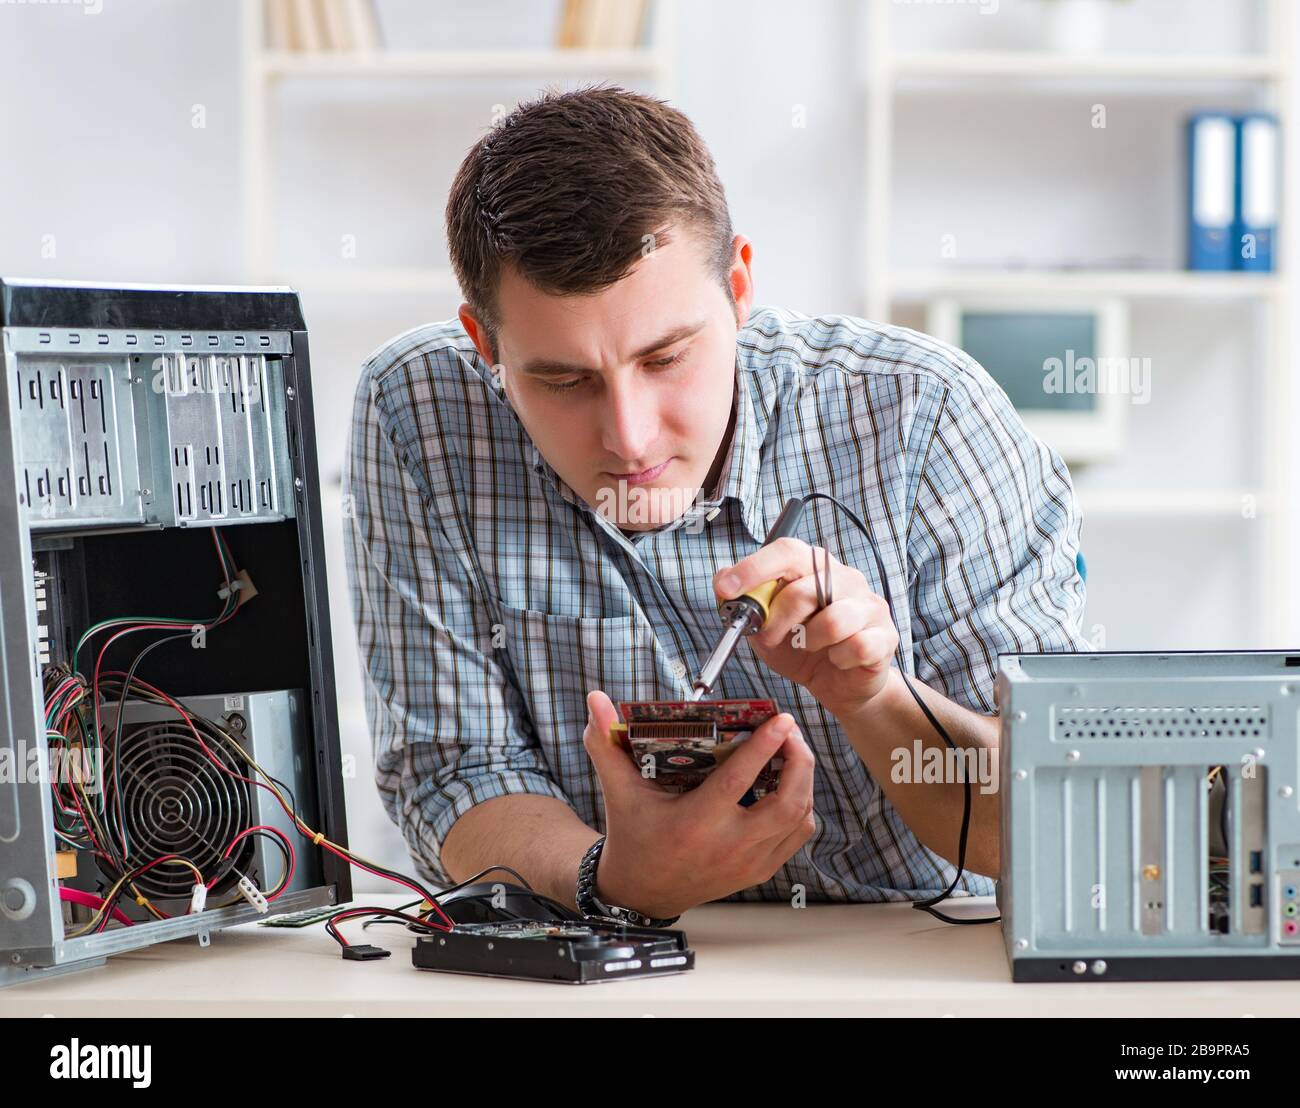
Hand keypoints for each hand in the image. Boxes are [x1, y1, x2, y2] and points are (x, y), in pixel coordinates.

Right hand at [581, 690, 815, 919]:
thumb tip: (595, 700)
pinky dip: (801, 806)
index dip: (764, 748)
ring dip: (804, 781)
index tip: (780, 720)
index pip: (738, 782)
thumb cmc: (632, 835)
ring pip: (799, 819)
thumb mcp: (619, 791)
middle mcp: (728, 846)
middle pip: (787, 804)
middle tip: (790, 733)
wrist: (641, 892)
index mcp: (695, 823)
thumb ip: (606, 744)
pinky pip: (796, 836)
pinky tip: (790, 784)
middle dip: (799, 762)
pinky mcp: (759, 871)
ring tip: (793, 752)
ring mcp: (748, 862)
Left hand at [713, 537, 898, 719]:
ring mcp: (869, 605)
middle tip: (770, 637)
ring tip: (808, 647)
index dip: (754, 568)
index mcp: (815, 567)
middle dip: (776, 621)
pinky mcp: (885, 635)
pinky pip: (857, 646)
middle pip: (804, 589)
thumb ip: (747, 602)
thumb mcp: (765, 626)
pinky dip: (838, 659)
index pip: (787, 551)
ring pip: (834, 620)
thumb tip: (723, 580)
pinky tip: (836, 660)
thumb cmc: (802, 648)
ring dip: (809, 642)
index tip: (727, 589)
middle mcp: (845, 579)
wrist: (838, 685)